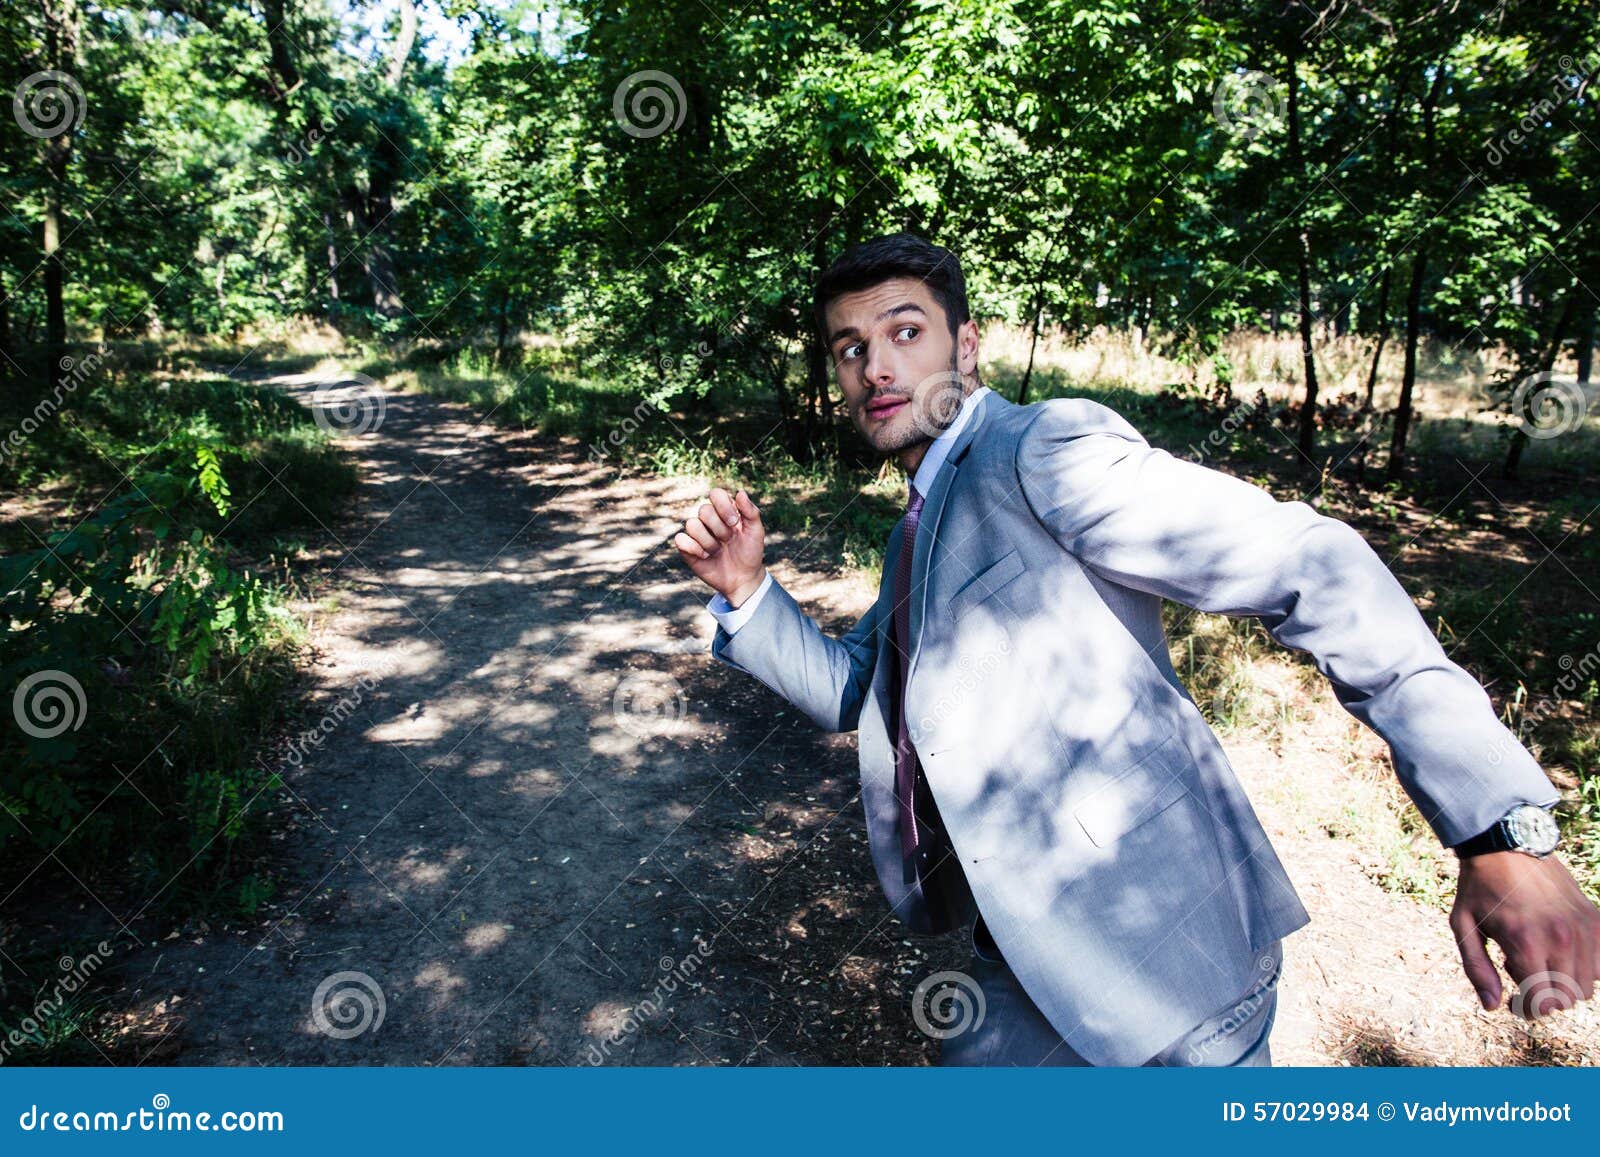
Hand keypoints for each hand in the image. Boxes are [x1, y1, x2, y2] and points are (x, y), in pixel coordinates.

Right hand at [672, 487, 765, 605]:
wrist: (743, 578)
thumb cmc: (750, 553)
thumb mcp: (756, 532)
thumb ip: (751, 511)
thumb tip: (740, 492)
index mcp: (725, 511)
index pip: (716, 494)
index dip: (723, 506)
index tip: (734, 523)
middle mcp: (709, 519)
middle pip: (703, 510)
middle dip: (719, 528)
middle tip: (728, 540)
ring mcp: (697, 534)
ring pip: (691, 524)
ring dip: (708, 541)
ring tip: (718, 550)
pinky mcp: (688, 548)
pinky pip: (680, 539)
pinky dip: (693, 548)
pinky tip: (705, 556)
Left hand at [1450, 850, 1599, 1016]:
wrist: (1508, 846)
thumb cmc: (1480, 887)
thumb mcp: (1463, 926)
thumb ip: (1477, 969)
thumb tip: (1493, 1006)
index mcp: (1526, 943)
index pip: (1544, 1002)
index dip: (1529, 1009)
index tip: (1515, 1002)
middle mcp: (1561, 939)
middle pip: (1567, 998)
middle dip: (1544, 995)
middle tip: (1521, 969)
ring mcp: (1583, 929)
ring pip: (1587, 985)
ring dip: (1563, 981)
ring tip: (1538, 954)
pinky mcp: (1596, 920)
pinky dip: (1584, 967)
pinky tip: (1559, 950)